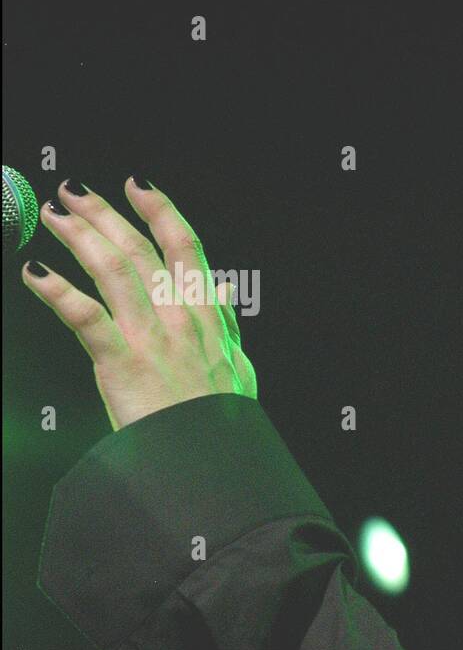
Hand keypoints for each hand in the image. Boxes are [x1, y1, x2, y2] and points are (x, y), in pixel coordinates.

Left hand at [22, 176, 256, 431]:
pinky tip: (36, 273)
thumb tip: (223, 291)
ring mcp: (152, 339)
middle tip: (75, 192)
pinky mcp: (122, 362)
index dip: (161, 213)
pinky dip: (58, 291)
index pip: (185, 251)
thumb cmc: (222, 424)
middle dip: (106, 215)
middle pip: (141, 251)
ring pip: (114, 271)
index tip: (139, 187)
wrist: (212, 462)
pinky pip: (85, 317)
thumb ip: (227, 326)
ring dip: (81, 238)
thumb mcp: (238, 369)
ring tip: (55, 217)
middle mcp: (180, 319)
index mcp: (207, 319)